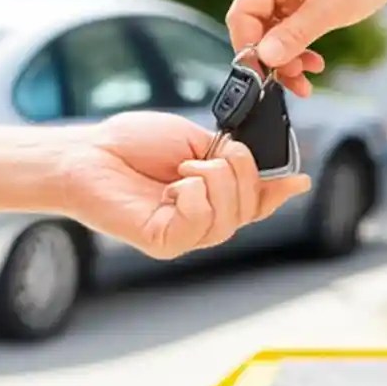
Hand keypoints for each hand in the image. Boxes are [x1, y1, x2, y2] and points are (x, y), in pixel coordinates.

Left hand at [57, 112, 310, 259]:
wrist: (87, 152)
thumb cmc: (132, 145)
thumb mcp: (195, 143)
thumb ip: (230, 160)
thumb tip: (273, 170)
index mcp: (213, 197)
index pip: (257, 205)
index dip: (279, 194)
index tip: (299, 180)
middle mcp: (202, 221)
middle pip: (249, 209)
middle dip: (239, 171)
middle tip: (210, 154)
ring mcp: (185, 235)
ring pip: (229, 217)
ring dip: (213, 180)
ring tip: (183, 169)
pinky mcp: (164, 242)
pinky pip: (199, 222)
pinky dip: (192, 195)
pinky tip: (172, 187)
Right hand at [226, 0, 386, 95]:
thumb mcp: (330, 8)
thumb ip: (295, 34)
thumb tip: (264, 58)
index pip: (242, 15)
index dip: (248, 48)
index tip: (264, 75)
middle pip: (255, 29)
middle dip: (272, 59)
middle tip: (295, 81)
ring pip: (272, 35)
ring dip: (287, 59)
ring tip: (307, 78)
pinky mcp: (301, 2)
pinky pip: (289, 32)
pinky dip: (298, 50)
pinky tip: (314, 63)